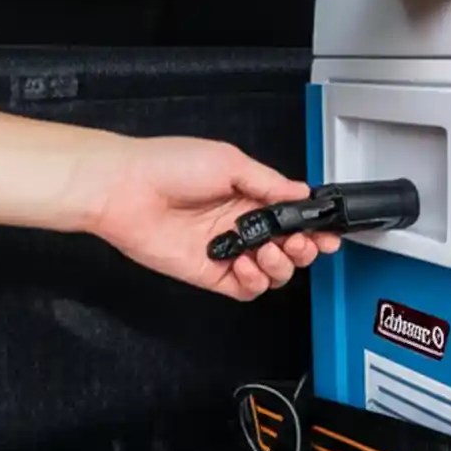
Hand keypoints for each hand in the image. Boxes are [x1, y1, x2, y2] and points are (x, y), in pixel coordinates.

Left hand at [82, 136, 339, 300]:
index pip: (292, 217)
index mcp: (248, 196)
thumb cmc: (166, 165)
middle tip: (302, 243)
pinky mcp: (209, 272)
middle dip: (304, 249)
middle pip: (289, 248)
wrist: (124, 189)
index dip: (313, 227)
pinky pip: (244, 288)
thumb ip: (269, 182)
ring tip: (270, 252)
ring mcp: (226, 250)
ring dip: (281, 266)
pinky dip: (255, 282)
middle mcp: (240, 225)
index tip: (326, 232)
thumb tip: (300, 192)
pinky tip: (248, 265)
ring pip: (272, 272)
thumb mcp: (229, 162)